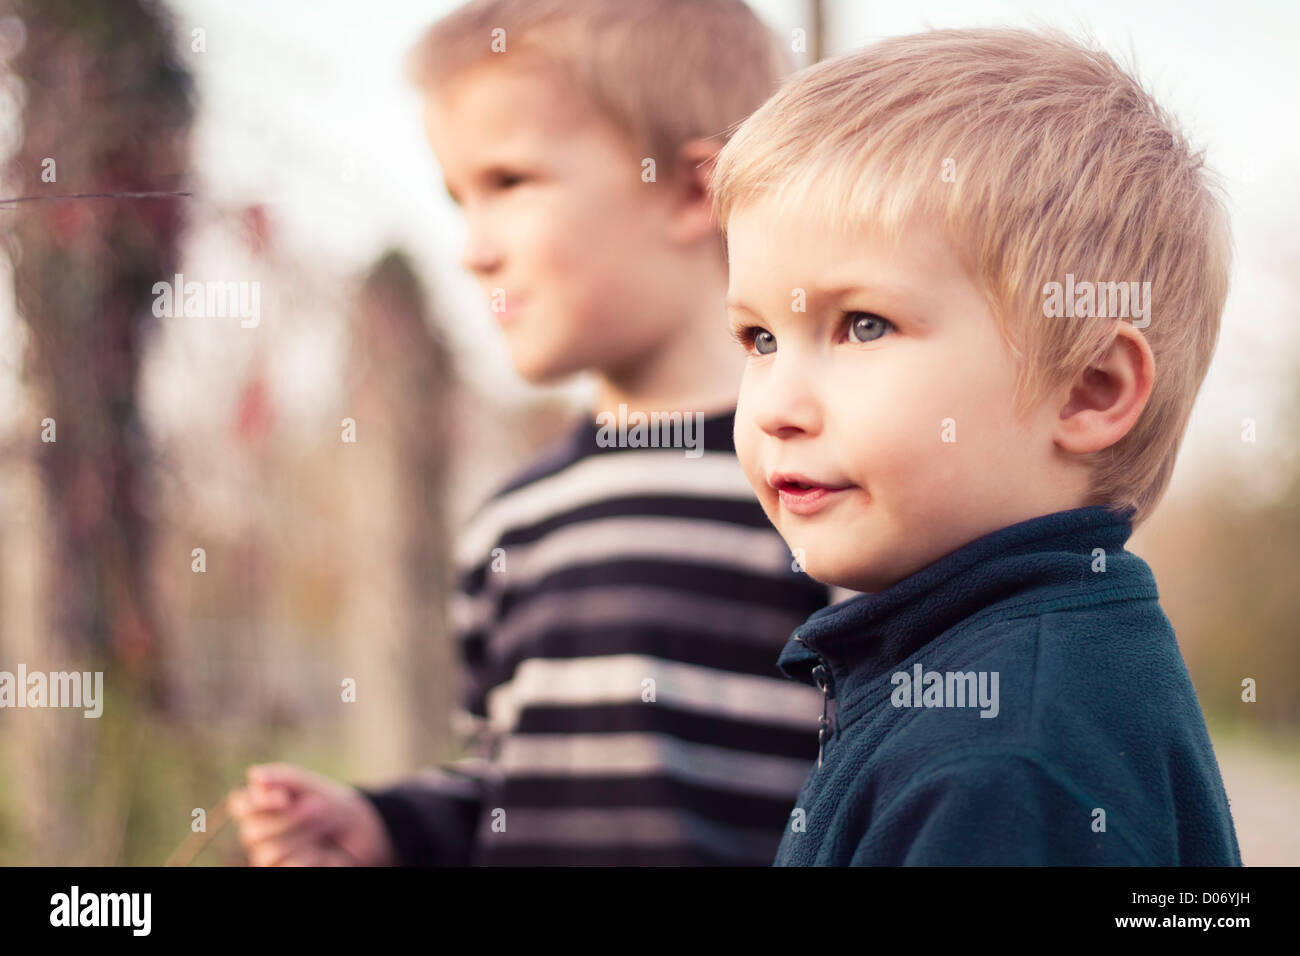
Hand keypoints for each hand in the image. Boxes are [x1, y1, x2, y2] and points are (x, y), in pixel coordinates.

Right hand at [228, 762, 397, 866]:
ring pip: (270, 853)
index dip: (256, 803)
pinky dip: (312, 856)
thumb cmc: (329, 805)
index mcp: (260, 807)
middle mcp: (259, 834)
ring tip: (323, 826)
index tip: (284, 798)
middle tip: (316, 808)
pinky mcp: (285, 870)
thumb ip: (283, 778)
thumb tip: (254, 775)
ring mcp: (270, 857)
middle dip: (289, 820)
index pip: (239, 805)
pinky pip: (290, 867)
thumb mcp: (310, 786)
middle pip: (253, 832)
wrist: (358, 832)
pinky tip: (324, 851)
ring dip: (304, 837)